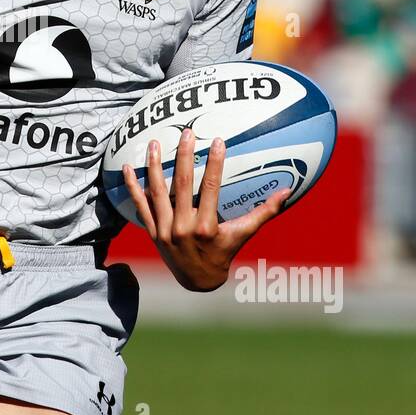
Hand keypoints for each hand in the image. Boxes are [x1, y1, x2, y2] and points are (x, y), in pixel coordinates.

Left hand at [122, 128, 287, 291]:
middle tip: (186, 133)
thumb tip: (288, 192)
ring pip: (156, 192)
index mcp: (206, 227)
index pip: (210, 188)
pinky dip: (132, 187)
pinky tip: (127, 168)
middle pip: (181, 185)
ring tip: (153, 143)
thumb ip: (264, 212)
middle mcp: (182, 228)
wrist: (197, 281)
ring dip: (154, 166)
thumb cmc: (223, 253)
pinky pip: (140, 206)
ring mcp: (164, 230)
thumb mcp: (243, 234)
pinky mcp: (152, 232)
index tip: (217, 141)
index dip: (214, 164)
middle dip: (183, 156)